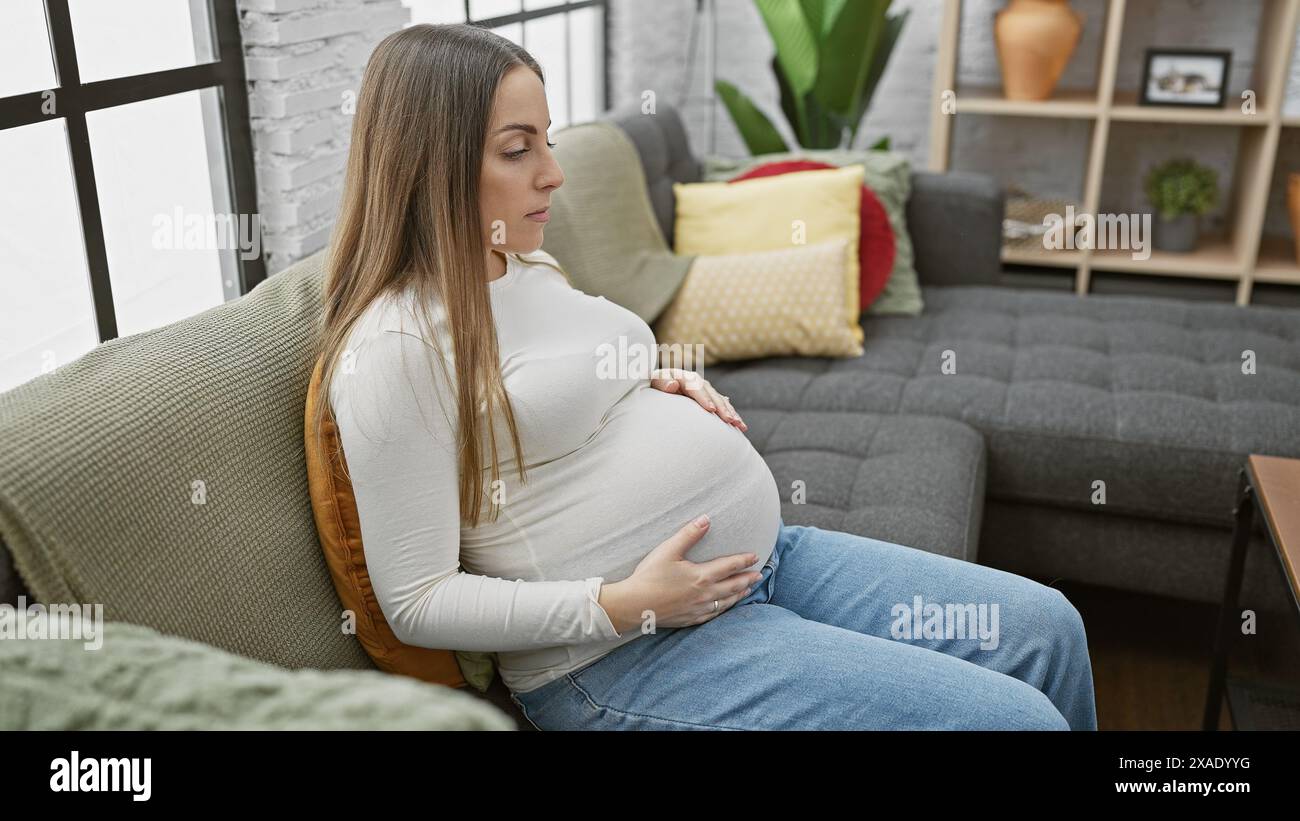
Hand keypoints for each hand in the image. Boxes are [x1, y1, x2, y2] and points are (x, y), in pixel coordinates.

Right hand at [598, 515, 762, 631]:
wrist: (634, 605)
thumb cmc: (649, 576)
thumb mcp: (668, 550)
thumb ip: (689, 534)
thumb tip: (706, 519)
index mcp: (701, 576)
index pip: (730, 566)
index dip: (744, 560)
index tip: (755, 556)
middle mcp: (705, 594)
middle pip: (733, 586)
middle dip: (747, 579)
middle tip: (759, 575)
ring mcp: (698, 609)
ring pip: (726, 602)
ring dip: (739, 594)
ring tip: (748, 590)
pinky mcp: (690, 619)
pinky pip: (714, 615)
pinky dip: (724, 608)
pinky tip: (725, 607)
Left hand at [649, 367, 746, 430]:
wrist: (658, 385)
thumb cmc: (655, 387)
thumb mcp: (655, 383)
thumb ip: (662, 383)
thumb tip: (672, 385)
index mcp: (684, 377)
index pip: (696, 387)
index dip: (703, 398)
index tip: (710, 410)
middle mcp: (697, 382)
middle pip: (712, 394)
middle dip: (722, 408)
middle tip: (730, 420)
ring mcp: (705, 390)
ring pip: (720, 400)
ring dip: (731, 413)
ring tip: (739, 425)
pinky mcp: (709, 398)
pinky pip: (722, 406)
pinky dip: (731, 415)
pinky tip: (739, 425)